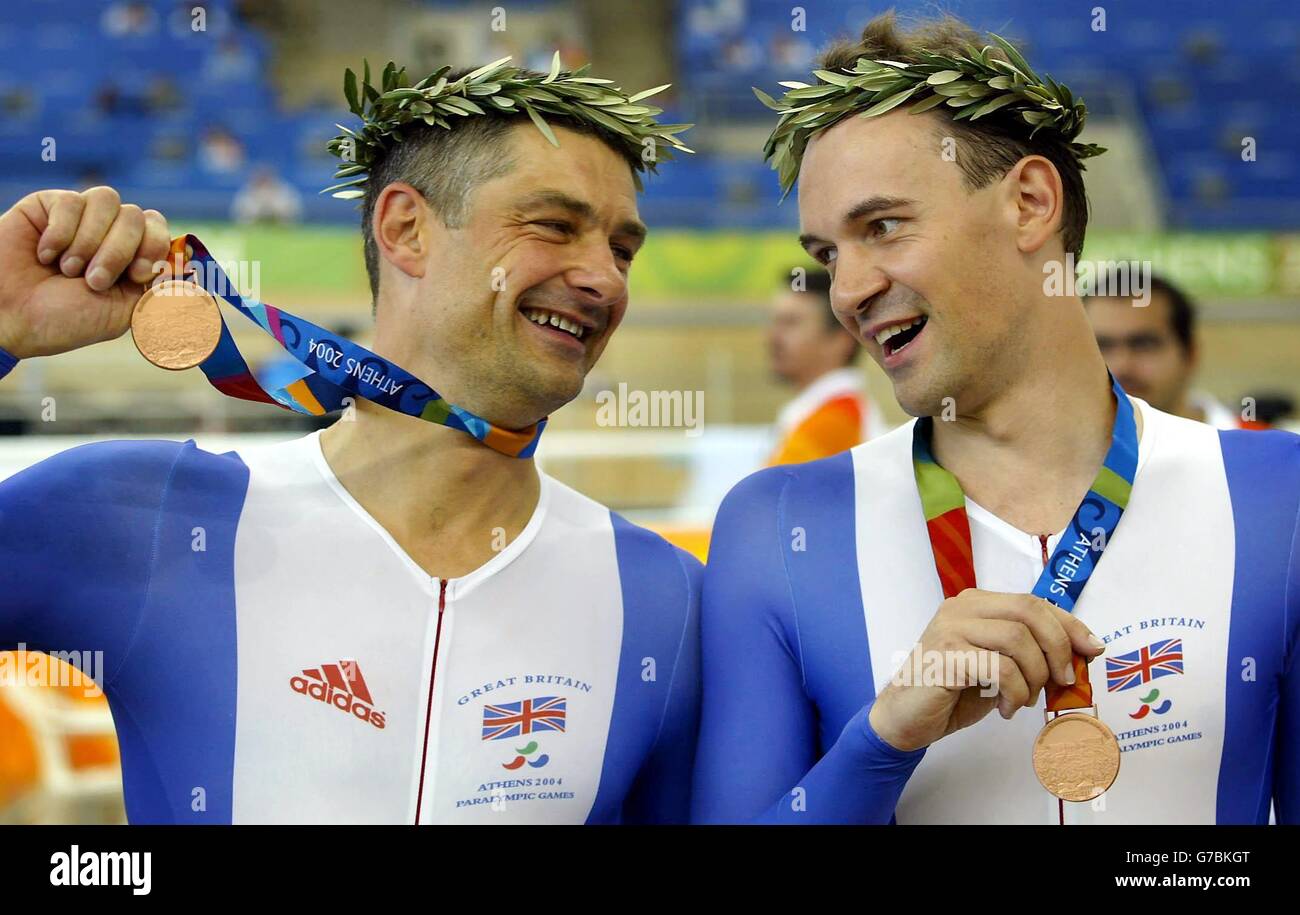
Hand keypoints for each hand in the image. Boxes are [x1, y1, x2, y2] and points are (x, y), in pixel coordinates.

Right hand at [0, 187, 173, 358]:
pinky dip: (61, 232)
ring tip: (69, 269)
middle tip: (94, 280)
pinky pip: (72, 200)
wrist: (9, 317)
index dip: (155, 247)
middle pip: (138, 215)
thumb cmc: (64, 321)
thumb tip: (193, 267)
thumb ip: (160, 290)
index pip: (161, 230)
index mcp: (133, 260)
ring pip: (109, 200)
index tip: (138, 275)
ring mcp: (81, 219)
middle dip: (120, 251)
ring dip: (91, 241)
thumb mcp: (124, 313)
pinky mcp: (49, 206)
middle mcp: (110, 235)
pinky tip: (44, 254)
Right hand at [868, 589, 1105, 751]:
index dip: (1069, 624)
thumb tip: (1080, 652)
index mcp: (976, 604)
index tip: (1093, 648)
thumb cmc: (952, 691)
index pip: (1033, 602)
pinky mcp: (946, 655)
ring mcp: (950, 629)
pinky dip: (1015, 692)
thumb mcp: (998, 667)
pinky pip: (1000, 667)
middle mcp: (962, 608)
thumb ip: (1028, 653)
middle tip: (1061, 680)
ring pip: (1018, 639)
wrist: (904, 717)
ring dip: (1034, 676)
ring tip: (1023, 700)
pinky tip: (1005, 708)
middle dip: (1057, 647)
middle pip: (1029, 610)